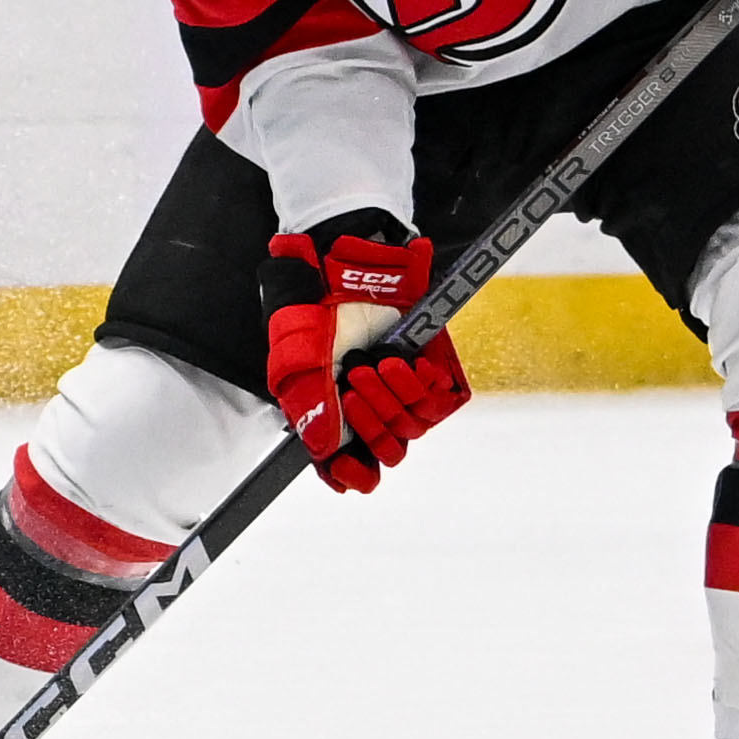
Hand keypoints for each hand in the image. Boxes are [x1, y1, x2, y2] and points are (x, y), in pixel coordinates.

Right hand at [260, 221, 470, 495]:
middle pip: (387, 448)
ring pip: (412, 426)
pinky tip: (404, 363)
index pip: (347, 462)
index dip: (352, 473)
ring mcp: (399, 388)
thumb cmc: (315, 309)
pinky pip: (438, 401)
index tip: (353, 472)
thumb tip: (325, 451)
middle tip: (355, 384)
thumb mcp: (299, 361)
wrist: (346, 265)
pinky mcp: (427, 367)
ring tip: (378, 364)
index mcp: (332, 411)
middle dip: (372, 421)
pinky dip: (421, 386)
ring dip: (393, 397)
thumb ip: (312, 409)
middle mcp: (368, 404)